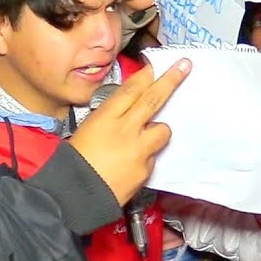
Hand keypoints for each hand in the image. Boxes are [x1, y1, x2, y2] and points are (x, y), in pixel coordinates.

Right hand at [68, 58, 189, 205]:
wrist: (76, 194)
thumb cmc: (74, 162)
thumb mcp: (86, 130)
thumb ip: (109, 119)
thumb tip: (127, 112)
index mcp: (106, 118)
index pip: (131, 89)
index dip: (146, 75)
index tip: (156, 66)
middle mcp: (125, 130)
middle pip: (153, 100)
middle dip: (171, 80)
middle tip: (185, 66)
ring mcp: (138, 150)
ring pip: (162, 131)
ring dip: (158, 131)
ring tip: (145, 139)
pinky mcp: (145, 170)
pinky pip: (153, 158)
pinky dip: (146, 158)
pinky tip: (130, 166)